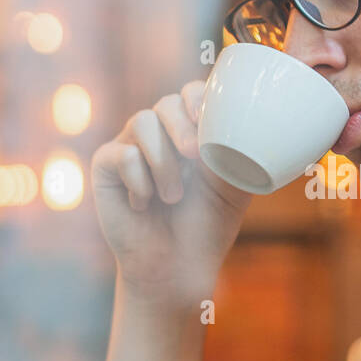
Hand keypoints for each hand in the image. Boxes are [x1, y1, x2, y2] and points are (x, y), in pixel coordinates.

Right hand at [90, 79, 251, 303]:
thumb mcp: (232, 187)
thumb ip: (239, 153)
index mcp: (191, 132)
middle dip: (182, 126)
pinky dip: (139, 181)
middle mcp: (160, 133)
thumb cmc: (206, 226)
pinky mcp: (106, 164)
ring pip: (142, 123)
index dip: (197, 97)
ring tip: (173, 197)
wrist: (175, 266)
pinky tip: (144, 204)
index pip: (191, 94)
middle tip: (194, 156)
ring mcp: (130, 146)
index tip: (206, 116)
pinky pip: (122, 154)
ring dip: (164, 163)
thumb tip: (254, 126)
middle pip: (166, 103)